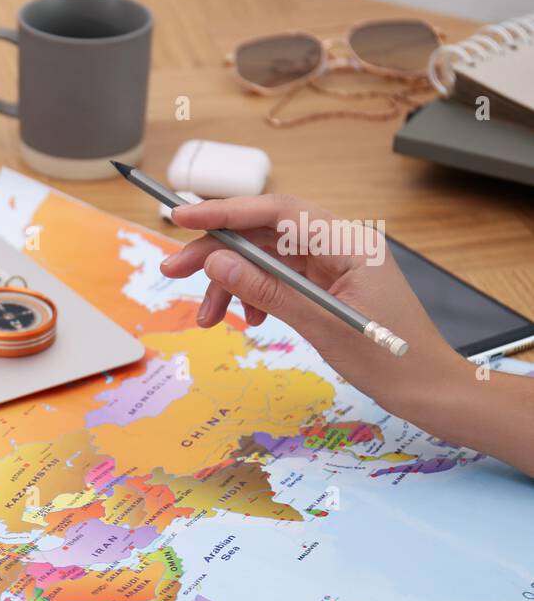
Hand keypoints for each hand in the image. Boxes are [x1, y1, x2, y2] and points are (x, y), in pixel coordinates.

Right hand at [163, 194, 469, 415]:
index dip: (224, 212)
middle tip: (172, 273)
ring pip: (265, 258)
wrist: (428, 389)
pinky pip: (278, 278)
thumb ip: (267, 289)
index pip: (276, 212)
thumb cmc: (388, 359)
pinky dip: (254, 295)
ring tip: (210, 319)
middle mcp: (338, 243)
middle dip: (216, 253)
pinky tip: (250, 320)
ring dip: (231, 283)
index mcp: (347, 242)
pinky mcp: (326, 284)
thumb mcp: (321, 325)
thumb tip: (217, 262)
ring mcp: (332, 264)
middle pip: (263, 233)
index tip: (179, 217)